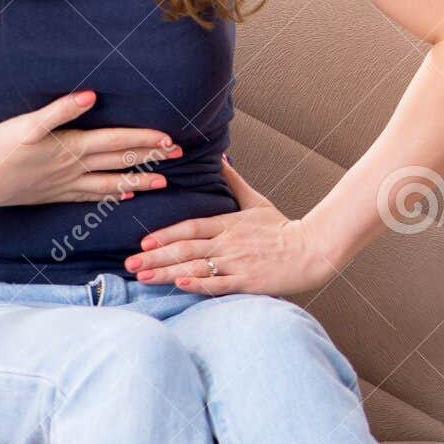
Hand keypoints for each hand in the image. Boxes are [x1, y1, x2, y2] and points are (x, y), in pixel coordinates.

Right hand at [0, 90, 180, 211]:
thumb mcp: (28, 124)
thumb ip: (60, 110)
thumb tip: (91, 95)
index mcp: (72, 146)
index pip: (117, 141)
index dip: (144, 140)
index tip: (169, 139)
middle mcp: (75, 167)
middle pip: (120, 161)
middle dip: (151, 158)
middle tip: (179, 156)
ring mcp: (67, 184)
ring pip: (111, 183)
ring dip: (139, 182)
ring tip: (163, 184)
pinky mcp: (56, 194)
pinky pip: (92, 196)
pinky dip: (111, 195)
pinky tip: (124, 196)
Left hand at [125, 155, 338, 296]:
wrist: (313, 248)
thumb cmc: (284, 227)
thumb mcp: (257, 201)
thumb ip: (234, 182)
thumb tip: (221, 159)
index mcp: (229, 223)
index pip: (190, 228)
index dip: (164, 235)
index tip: (142, 243)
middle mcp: (229, 242)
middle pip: (185, 248)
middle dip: (155, 257)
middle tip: (129, 265)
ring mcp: (238, 262)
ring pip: (196, 266)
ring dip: (167, 272)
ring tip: (143, 278)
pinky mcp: (249, 280)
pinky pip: (219, 283)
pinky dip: (199, 283)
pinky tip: (180, 284)